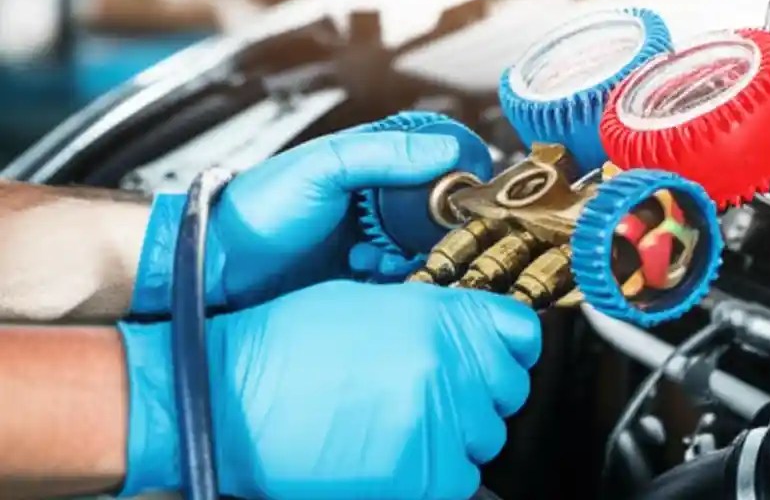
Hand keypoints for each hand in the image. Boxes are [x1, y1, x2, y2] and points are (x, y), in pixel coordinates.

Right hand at [119, 281, 540, 499]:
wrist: (230, 395)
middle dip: (478, 398)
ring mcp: (439, 417)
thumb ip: (432, 320)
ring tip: (399, 431)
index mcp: (441, 313)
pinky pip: (458, 481)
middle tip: (431, 402)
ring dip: (454, 440)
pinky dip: (434, 478)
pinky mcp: (421, 472)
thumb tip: (470, 340)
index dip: (508, 350)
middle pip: (509, 391)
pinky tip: (393, 461)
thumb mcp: (369, 305)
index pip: (521, 334)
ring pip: (485, 440)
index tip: (492, 361)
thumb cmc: (285, 348)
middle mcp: (450, 361)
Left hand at [131, 129, 462, 312]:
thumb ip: (384, 153)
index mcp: (374, 168)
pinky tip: (374, 277)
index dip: (457, 181)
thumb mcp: (322, 166)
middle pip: (440, 216)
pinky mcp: (368, 287)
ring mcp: (375, 247)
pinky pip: (407, 287)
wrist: (217, 271)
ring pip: (427, 253)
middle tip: (430, 236)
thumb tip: (446, 149)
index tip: (466, 196)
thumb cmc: (259, 209)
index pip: (436, 167)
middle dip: (440, 228)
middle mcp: (380, 207)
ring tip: (384, 258)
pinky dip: (401, 284)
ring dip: (417, 258)